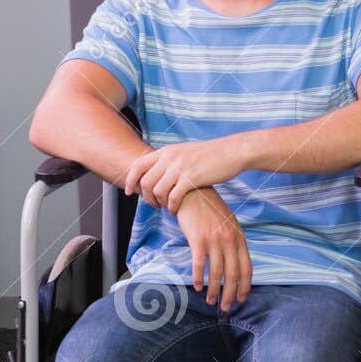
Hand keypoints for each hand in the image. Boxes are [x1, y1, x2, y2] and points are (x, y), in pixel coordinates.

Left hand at [123, 136, 244, 211]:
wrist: (231, 152)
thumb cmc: (210, 155)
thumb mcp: (185, 151)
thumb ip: (170, 159)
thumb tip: (157, 171)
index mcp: (167, 151)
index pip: (138, 165)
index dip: (130, 180)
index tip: (129, 191)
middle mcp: (170, 158)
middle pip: (146, 182)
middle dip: (146, 197)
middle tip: (154, 205)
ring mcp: (180, 168)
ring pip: (157, 191)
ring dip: (159, 204)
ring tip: (166, 208)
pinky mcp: (191, 179)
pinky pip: (173, 198)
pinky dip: (172, 207)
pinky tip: (175, 210)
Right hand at [175, 187, 251, 309]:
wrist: (193, 192)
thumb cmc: (210, 209)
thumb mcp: (229, 223)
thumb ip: (233, 242)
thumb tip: (235, 263)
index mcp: (239, 238)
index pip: (247, 268)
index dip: (245, 287)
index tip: (241, 299)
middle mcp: (229, 240)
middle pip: (233, 275)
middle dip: (229, 294)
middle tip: (225, 307)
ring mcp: (214, 240)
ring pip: (216, 273)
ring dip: (214, 290)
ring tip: (211, 301)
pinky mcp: (198, 239)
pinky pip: (199, 264)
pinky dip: (198, 278)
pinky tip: (198, 286)